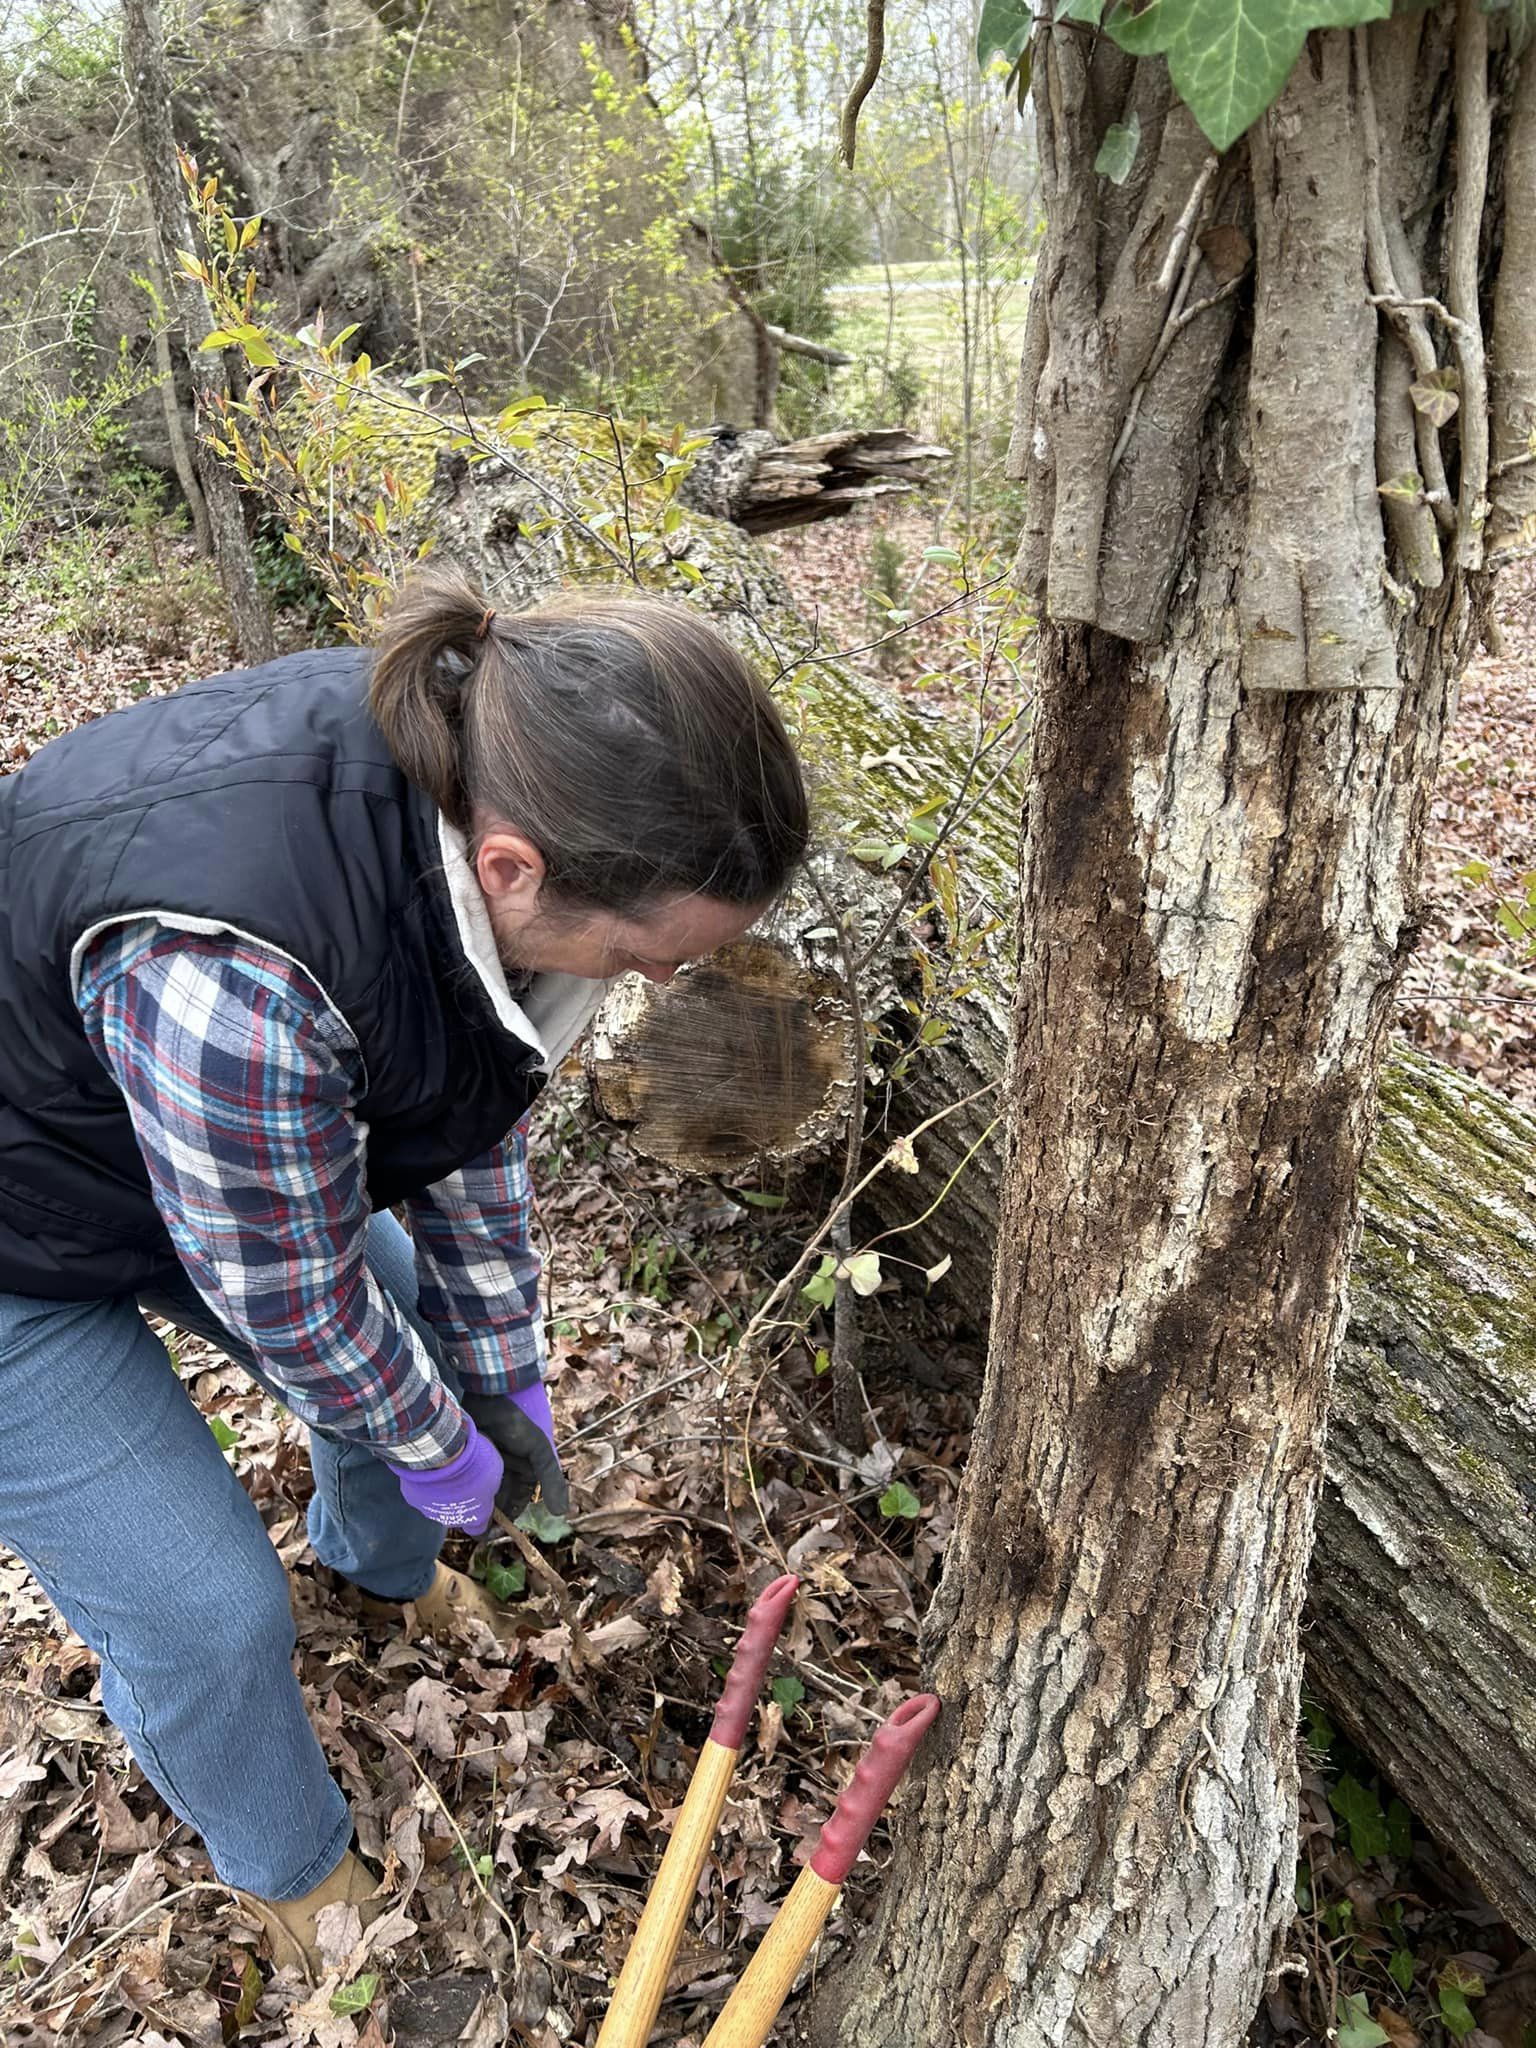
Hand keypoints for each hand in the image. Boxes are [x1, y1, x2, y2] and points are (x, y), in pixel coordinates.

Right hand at [394, 1416, 502, 1533]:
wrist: (440, 1454)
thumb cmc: (472, 1463)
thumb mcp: (494, 1470)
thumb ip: (490, 1485)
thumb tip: (487, 1485)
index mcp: (476, 1517)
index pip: (478, 1527)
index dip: (479, 1513)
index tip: (480, 1500)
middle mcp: (452, 1520)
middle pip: (457, 1512)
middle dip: (459, 1497)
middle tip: (462, 1477)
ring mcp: (431, 1510)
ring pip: (438, 1502)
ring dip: (442, 1490)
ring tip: (446, 1469)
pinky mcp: (414, 1498)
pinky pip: (422, 1491)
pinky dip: (426, 1482)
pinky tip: (431, 1468)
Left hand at [461, 1384, 568, 1521]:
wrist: (488, 1396)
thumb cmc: (517, 1424)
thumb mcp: (540, 1452)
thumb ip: (552, 1480)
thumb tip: (562, 1513)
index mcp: (526, 1472)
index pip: (518, 1503)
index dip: (509, 1518)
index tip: (495, 1533)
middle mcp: (507, 1471)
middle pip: (497, 1501)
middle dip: (488, 1515)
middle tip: (474, 1531)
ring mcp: (487, 1465)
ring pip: (480, 1494)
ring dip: (474, 1506)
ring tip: (463, 1520)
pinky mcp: (469, 1461)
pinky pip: (465, 1483)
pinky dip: (462, 1493)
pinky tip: (454, 1503)